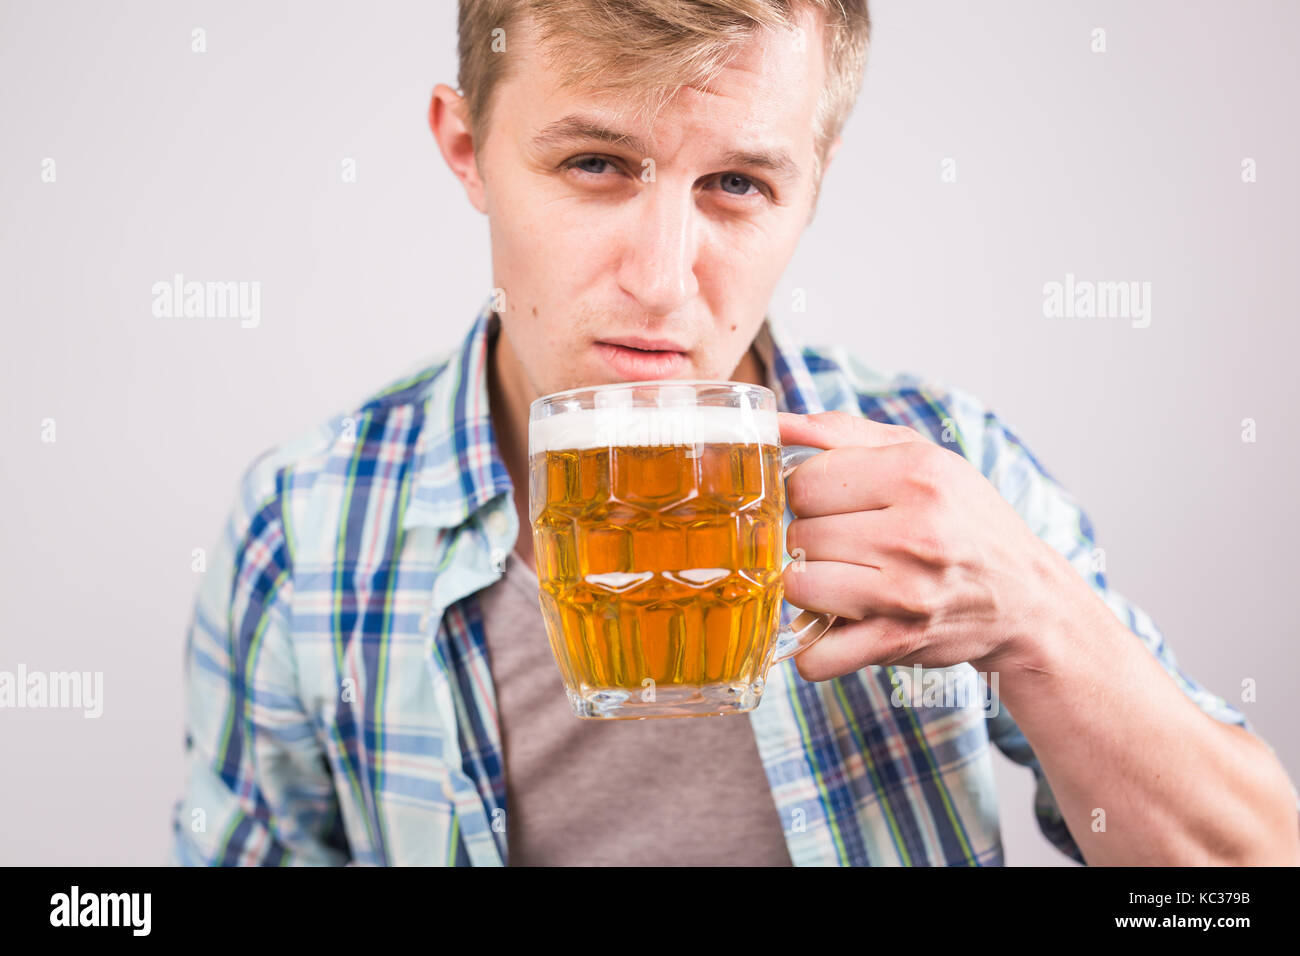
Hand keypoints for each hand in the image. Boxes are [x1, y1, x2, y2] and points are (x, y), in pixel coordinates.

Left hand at [778, 410, 1071, 681]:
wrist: (1026, 596)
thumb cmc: (962, 519)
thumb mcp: (916, 457)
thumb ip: (840, 433)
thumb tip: (773, 425)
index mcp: (916, 473)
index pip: (803, 482)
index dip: (808, 495)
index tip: (833, 505)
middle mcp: (914, 530)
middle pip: (800, 535)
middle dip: (812, 541)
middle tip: (845, 545)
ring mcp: (906, 590)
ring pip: (799, 587)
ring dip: (811, 589)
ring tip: (842, 580)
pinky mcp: (898, 640)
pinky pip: (817, 654)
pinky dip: (817, 648)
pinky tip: (840, 625)